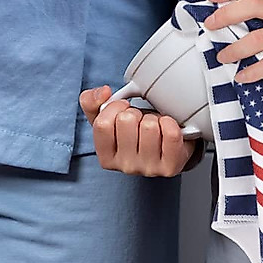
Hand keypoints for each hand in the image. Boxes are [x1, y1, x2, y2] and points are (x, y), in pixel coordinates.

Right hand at [79, 86, 196, 177]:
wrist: (164, 146)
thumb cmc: (135, 131)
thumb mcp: (108, 117)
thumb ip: (93, 101)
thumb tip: (103, 93)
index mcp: (106, 157)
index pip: (102, 124)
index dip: (114, 107)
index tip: (123, 108)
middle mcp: (126, 167)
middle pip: (126, 121)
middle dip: (135, 112)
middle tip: (140, 120)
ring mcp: (149, 169)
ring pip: (149, 126)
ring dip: (153, 118)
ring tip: (154, 126)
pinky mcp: (170, 167)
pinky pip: (170, 134)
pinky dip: (170, 124)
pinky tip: (166, 128)